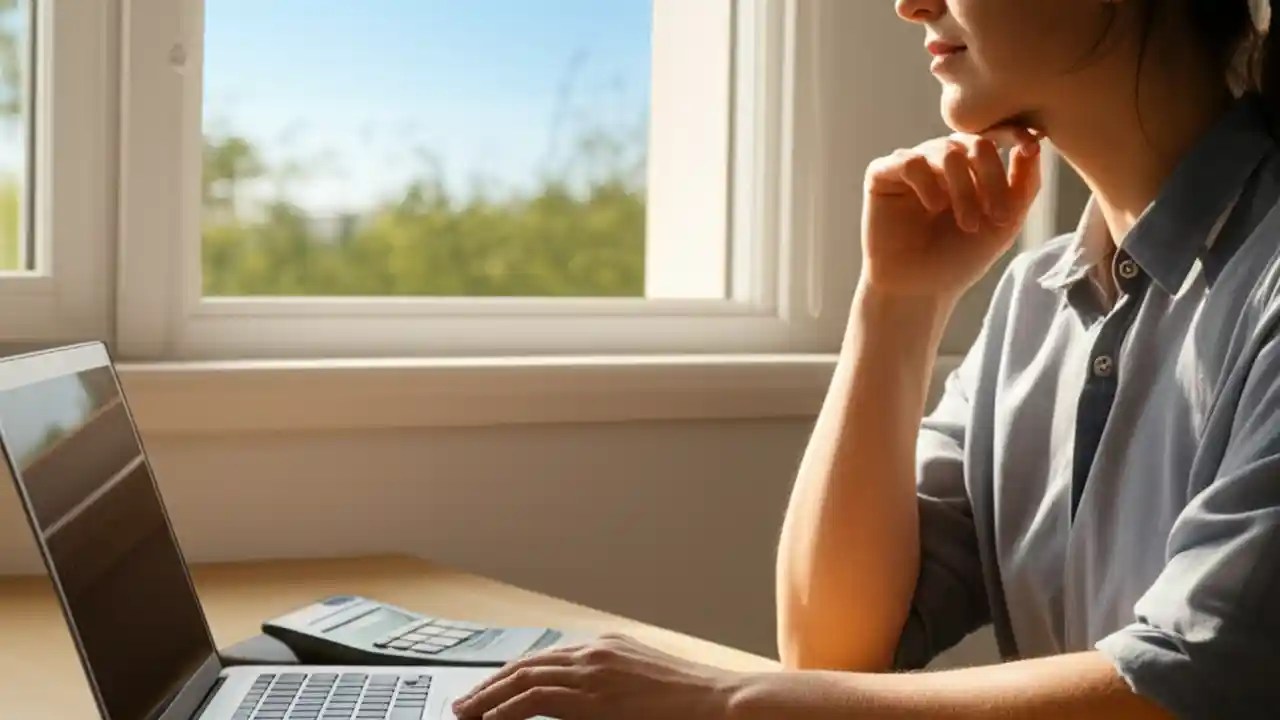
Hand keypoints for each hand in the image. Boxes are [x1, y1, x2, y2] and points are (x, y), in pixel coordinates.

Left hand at [451, 633, 742, 719]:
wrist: (718, 702)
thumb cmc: (689, 702)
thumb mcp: (644, 683)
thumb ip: (611, 687)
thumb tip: (585, 703)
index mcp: (606, 647)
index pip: (546, 658)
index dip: (513, 674)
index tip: (492, 689)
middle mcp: (595, 652)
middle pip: (528, 664)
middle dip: (492, 684)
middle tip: (465, 702)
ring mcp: (592, 671)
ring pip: (524, 679)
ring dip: (488, 697)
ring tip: (465, 712)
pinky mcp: (593, 696)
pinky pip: (537, 700)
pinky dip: (507, 709)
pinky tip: (490, 719)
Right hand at [861, 128, 1041, 302]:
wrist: (919, 290)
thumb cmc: (959, 259)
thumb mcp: (1004, 223)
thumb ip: (1023, 185)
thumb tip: (1033, 144)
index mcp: (969, 166)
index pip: (993, 136)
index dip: (1013, 133)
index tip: (1030, 146)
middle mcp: (939, 160)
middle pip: (973, 142)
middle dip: (991, 177)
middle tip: (998, 217)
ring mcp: (911, 165)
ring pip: (945, 151)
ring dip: (963, 187)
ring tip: (969, 224)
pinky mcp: (882, 175)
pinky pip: (909, 160)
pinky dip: (927, 182)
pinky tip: (934, 207)